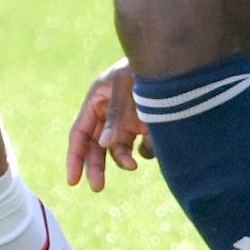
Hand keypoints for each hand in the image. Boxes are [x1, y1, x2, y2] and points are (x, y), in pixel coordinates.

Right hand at [64, 63, 147, 188]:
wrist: (176, 62)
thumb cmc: (144, 67)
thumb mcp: (124, 86)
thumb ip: (114, 115)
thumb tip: (103, 144)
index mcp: (96, 100)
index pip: (79, 133)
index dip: (74, 157)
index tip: (73, 180)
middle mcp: (109, 113)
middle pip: (96, 147)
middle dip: (96, 167)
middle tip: (97, 187)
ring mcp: (128, 121)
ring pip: (118, 151)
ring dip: (123, 160)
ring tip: (132, 165)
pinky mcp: (147, 127)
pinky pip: (142, 149)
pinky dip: (146, 151)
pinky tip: (152, 141)